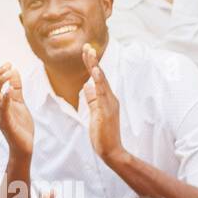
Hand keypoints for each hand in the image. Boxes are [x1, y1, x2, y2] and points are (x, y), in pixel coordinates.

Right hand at [0, 56, 34, 157]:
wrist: (24, 145)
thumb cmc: (20, 125)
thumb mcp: (19, 102)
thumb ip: (16, 87)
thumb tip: (14, 70)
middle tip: (8, 64)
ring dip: (0, 82)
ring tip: (9, 73)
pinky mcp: (7, 124)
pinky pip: (3, 110)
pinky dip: (5, 99)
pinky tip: (9, 91)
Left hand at [81, 44, 123, 165]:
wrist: (112, 151)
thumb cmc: (103, 135)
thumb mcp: (95, 114)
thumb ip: (92, 99)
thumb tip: (86, 86)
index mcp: (106, 99)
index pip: (98, 78)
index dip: (92, 64)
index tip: (86, 51)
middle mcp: (110, 99)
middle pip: (100, 76)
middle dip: (93, 60)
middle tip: (86, 46)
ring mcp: (109, 104)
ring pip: (101, 81)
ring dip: (95, 67)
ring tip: (89, 53)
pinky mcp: (107, 111)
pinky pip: (102, 94)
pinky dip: (99, 82)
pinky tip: (95, 72)